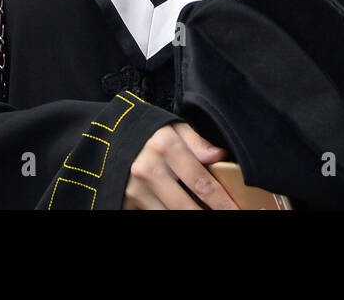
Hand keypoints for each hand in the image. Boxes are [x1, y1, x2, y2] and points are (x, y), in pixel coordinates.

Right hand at [123, 122, 239, 209]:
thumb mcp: (173, 127)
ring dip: (190, 216)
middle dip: (209, 215)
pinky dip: (169, 215)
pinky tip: (182, 210)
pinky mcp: (127, 202)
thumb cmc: (147, 132)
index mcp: (165, 146)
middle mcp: (149, 170)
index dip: (222, 201)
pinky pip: (155, 215)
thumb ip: (197, 143)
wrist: (107, 137)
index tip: (236, 210)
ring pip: (171, 215)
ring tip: (204, 212)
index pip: (201, 182)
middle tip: (228, 216)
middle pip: (187, 207)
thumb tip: (220, 157)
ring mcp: (136, 189)